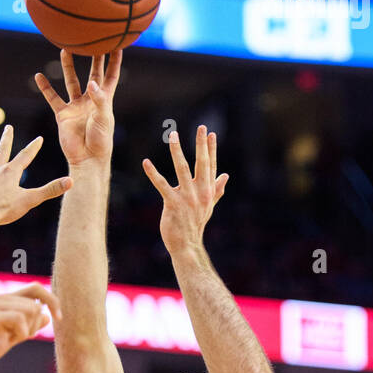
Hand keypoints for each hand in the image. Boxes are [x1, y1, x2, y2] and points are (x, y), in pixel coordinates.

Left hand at [0, 124, 70, 224]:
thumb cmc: (5, 209)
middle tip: (8, 127)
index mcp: (11, 172)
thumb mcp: (31, 200)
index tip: (39, 138)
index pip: (25, 156)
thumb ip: (51, 190)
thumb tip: (71, 182)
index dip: (33, 147)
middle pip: (2, 151)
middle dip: (6, 139)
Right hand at [0, 283, 60, 372]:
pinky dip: (21, 332)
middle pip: (37, 301)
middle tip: (22, 338)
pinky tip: (10, 340)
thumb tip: (46, 316)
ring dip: (28, 330)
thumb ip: (25, 328)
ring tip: (12, 340)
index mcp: (4, 301)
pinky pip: (19, 318)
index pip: (36, 289)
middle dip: (36, 323)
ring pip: (30, 310)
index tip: (59, 318)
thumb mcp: (8, 339)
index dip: (53, 300)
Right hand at [34, 49, 121, 166]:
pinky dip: (45, 88)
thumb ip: (99, 100)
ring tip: (65, 50)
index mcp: (105, 99)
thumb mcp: (104, 118)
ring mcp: (76, 106)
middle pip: (92, 73)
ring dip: (68, 66)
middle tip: (91, 40)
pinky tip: (38, 76)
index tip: (117, 43)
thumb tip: (92, 83)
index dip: (114, 60)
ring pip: (71, 81)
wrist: (87, 159)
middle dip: (93, 57)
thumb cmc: (101, 140)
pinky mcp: (63, 114)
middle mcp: (90, 100)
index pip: (111, 75)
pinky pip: (52, 98)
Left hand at [142, 126, 228, 256]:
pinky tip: (146, 163)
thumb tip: (225, 175)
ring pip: (182, 169)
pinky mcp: (173, 204)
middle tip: (201, 127)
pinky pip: (162, 185)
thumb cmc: (195, 225)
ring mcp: (187, 198)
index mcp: (208, 191)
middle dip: (201, 145)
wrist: (186, 245)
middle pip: (201, 164)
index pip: (211, 166)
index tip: (210, 133)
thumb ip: (217, 190)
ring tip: (173, 135)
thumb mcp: (208, 206)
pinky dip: (153, 173)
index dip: (211, 150)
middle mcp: (200, 193)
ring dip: (177, 151)